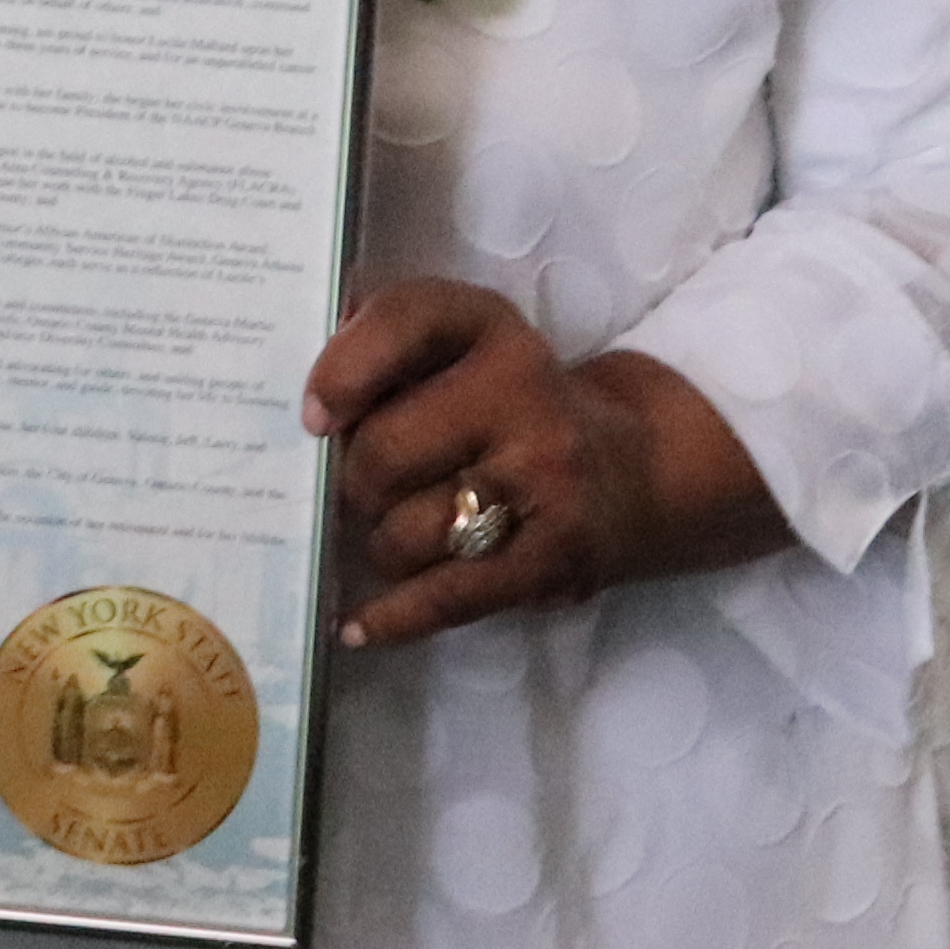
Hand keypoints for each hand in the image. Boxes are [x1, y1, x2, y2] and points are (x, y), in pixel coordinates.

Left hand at [306, 278, 791, 647]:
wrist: (639, 468)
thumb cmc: (517, 407)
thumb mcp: (469, 348)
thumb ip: (388, 346)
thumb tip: (310, 391)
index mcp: (491, 329)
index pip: (407, 323)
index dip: (345, 371)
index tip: (315, 417)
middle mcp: (523, 393)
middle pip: (385, 452)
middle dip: (353, 483)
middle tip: (362, 491)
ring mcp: (543, 478)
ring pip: (405, 534)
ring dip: (383, 546)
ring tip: (397, 536)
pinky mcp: (554, 558)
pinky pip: (449, 597)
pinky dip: (395, 617)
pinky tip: (358, 626)